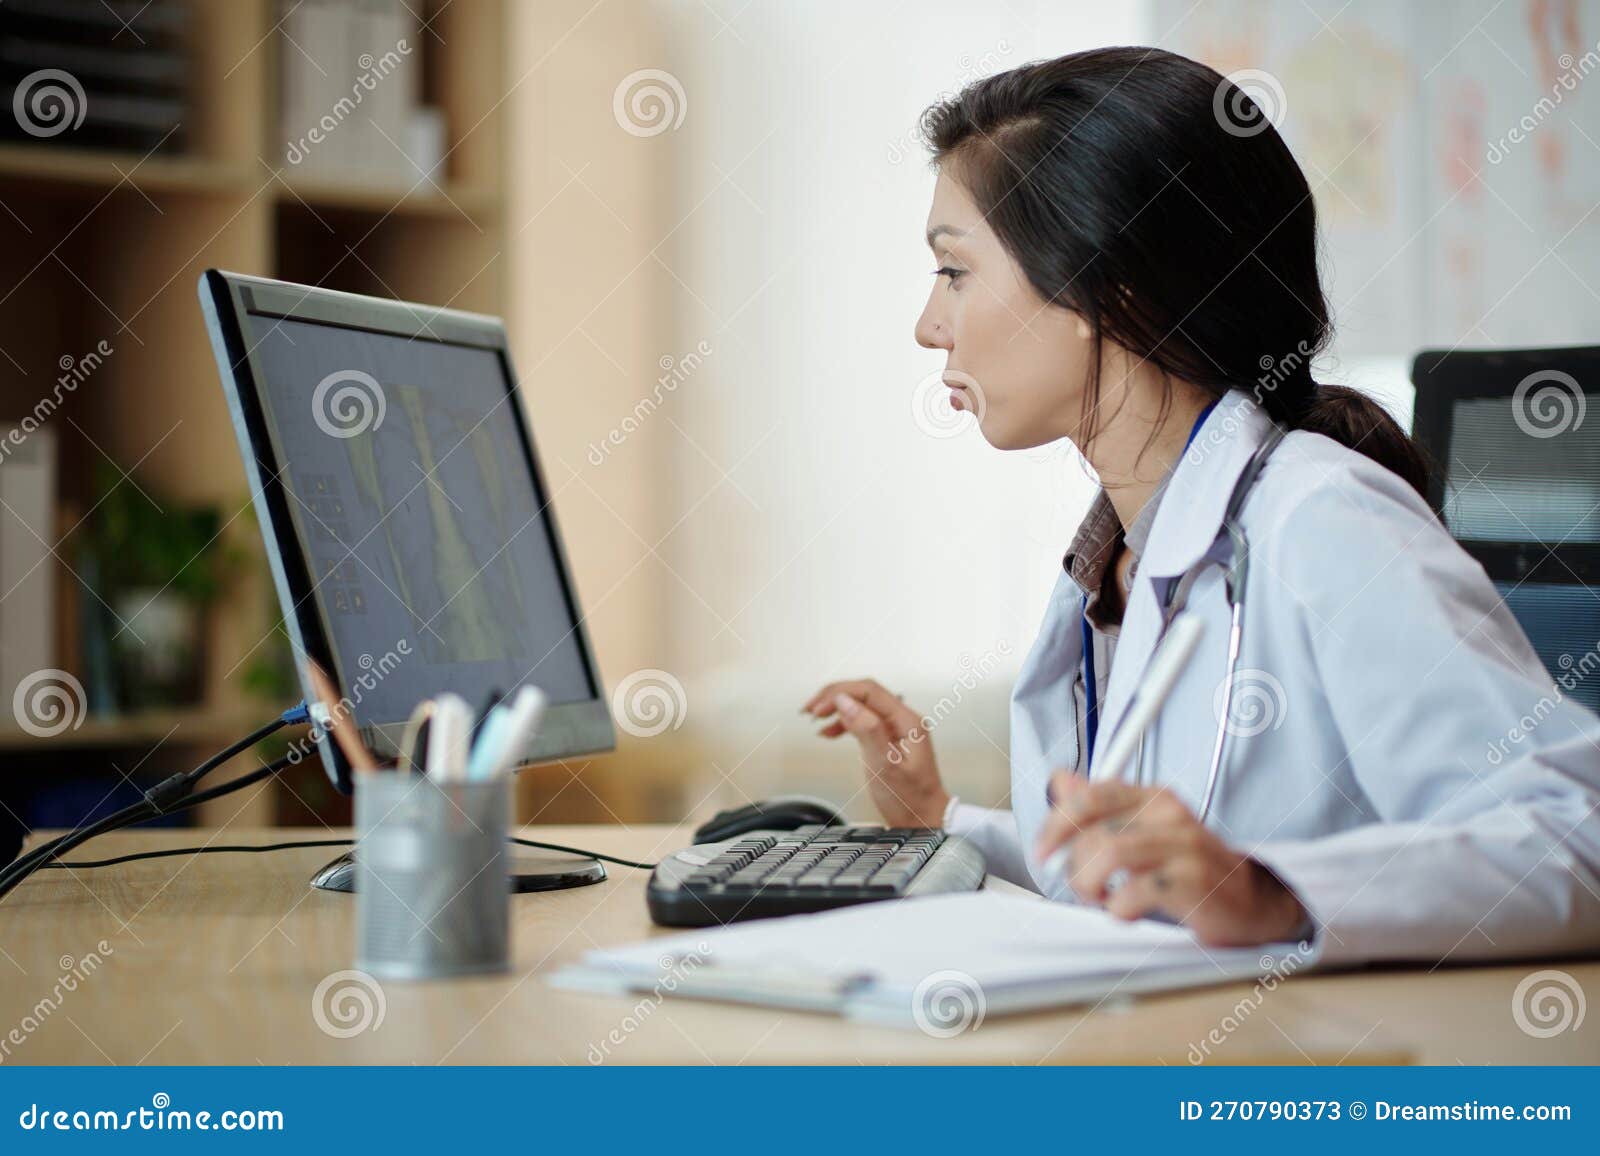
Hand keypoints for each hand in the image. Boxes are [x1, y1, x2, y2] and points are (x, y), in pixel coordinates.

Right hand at [802, 679, 949, 828]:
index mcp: (907, 721)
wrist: (925, 819)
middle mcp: (903, 720)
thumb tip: (845, 702)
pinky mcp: (888, 738)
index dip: (839, 694)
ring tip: (814, 717)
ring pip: (861, 705)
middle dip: (834, 697)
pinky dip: (843, 723)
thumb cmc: (910, 799)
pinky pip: (863, 721)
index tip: (819, 708)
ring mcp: (896, 728)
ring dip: (836, 708)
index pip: (869, 691)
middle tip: (810, 709)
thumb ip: (867, 730)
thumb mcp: (885, 766)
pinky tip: (828, 731)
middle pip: (864, 694)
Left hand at [1035, 773, 1309, 946]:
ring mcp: (1184, 846)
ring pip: (1109, 853)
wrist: (1253, 900)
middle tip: (1082, 887)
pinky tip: (1125, 912)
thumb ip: (1100, 806)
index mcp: (1153, 797)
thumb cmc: (1190, 867)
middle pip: (1094, 828)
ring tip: (1099, 899)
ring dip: (1090, 884)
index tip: (1042, 852)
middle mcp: (1169, 813)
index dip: (1056, 823)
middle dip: (1073, 864)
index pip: (1091, 795)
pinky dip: (1117, 908)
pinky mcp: (1193, 882)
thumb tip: (1059, 780)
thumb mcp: (1144, 829)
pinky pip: (1134, 892)